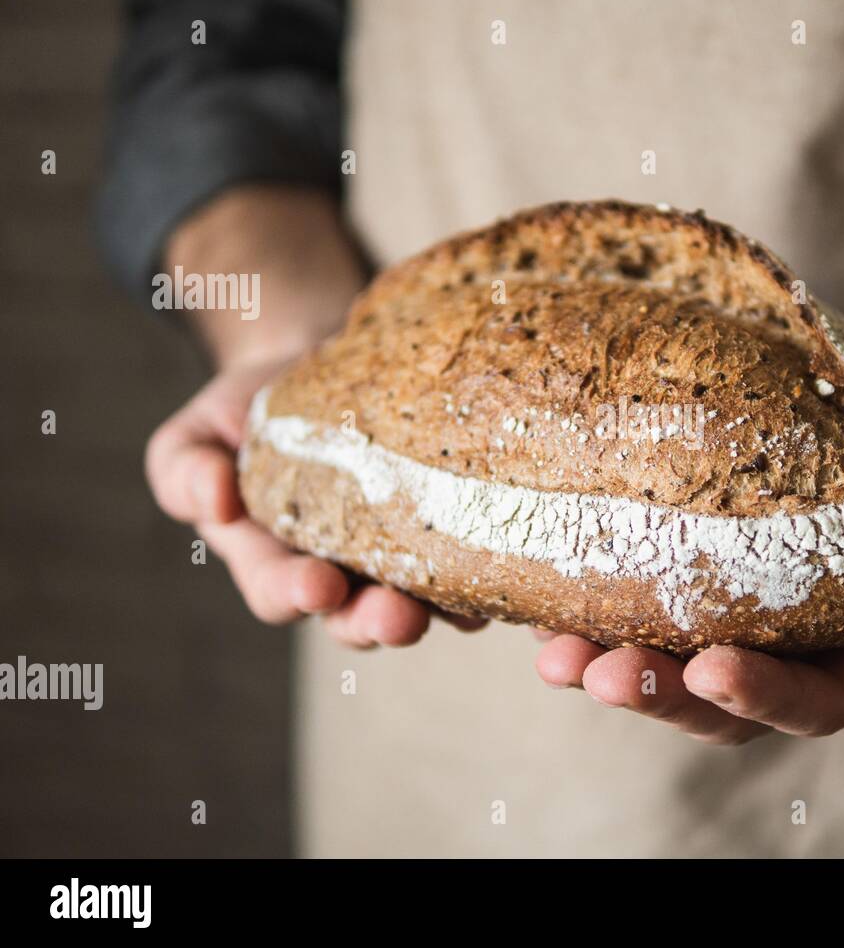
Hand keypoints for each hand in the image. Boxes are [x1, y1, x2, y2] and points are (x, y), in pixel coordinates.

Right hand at [148, 185, 485, 646]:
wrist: (327, 366)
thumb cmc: (252, 407)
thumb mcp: (198, 432)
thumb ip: (185, 469)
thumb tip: (211, 501)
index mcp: (278, 563)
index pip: (283, 594)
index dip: (298, 596)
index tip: (315, 585)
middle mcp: (347, 575)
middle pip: (362, 617)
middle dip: (380, 622)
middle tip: (398, 615)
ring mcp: (407, 558)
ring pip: (430, 601)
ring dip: (446, 609)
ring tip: (468, 604)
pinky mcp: (458, 529)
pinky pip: (479, 561)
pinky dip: (495, 569)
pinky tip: (514, 561)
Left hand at [532, 527, 843, 744]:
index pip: (809, 700)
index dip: (762, 694)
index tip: (714, 669)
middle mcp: (800, 656)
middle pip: (717, 695)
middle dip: (656, 688)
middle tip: (592, 668)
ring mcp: (757, 616)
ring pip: (675, 650)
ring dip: (610, 650)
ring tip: (549, 643)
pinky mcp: (726, 565)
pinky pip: (663, 590)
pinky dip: (610, 592)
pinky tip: (555, 580)